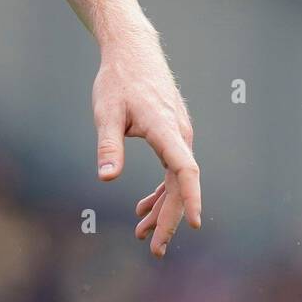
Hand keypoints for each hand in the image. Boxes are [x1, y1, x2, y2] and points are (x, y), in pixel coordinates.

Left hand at [92, 32, 201, 257]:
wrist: (132, 51)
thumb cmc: (118, 80)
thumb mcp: (106, 111)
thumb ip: (108, 144)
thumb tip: (106, 177)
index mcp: (165, 128)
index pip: (185, 168)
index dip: (191, 197)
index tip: (195, 224)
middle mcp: (178, 133)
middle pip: (181, 184)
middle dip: (169, 219)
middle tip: (153, 249)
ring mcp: (178, 134)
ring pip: (177, 180)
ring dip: (163, 208)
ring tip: (142, 234)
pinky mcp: (172, 134)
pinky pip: (172, 170)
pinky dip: (161, 191)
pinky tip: (144, 208)